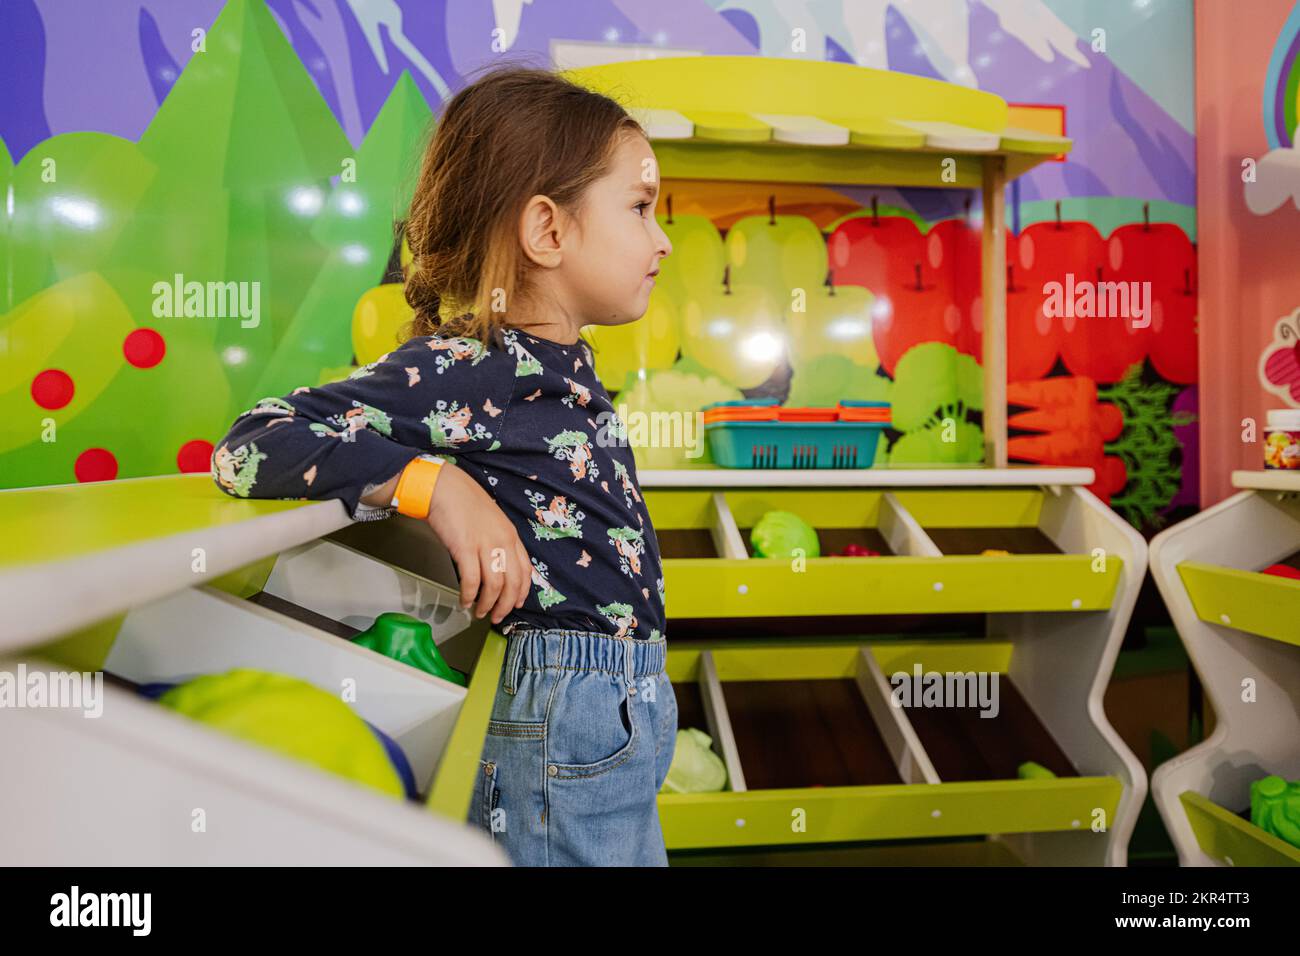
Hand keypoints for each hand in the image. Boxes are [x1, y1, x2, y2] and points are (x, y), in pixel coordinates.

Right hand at [424, 463, 530, 624]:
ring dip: (487, 604)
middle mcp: (502, 541)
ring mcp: (484, 544)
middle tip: (497, 617)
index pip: (525, 570)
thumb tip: (497, 568)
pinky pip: (471, 580)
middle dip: (505, 605)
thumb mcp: (491, 522)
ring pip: (493, 585)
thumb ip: (498, 542)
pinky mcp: (464, 548)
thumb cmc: (463, 503)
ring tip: (479, 612)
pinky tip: (464, 601)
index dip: (521, 592)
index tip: (515, 604)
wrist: (443, 487)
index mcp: (511, 535)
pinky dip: (468, 595)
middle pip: (512, 582)